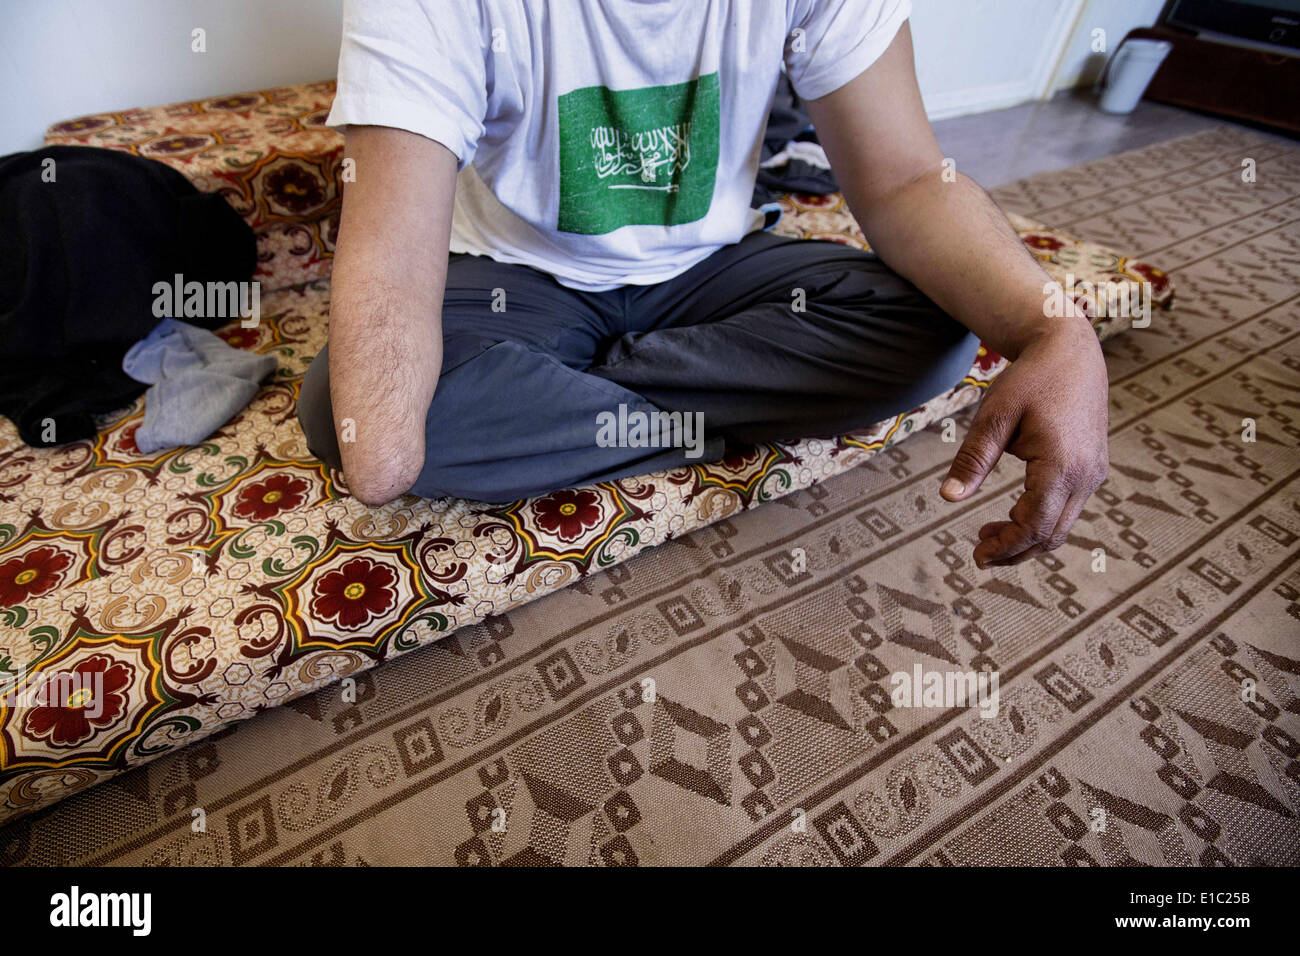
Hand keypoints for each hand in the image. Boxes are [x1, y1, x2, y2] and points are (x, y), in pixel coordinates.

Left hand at [940, 318, 1108, 567]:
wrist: (1072, 352)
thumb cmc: (1030, 380)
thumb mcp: (994, 416)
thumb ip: (973, 459)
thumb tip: (948, 497)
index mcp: (1062, 466)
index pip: (1034, 526)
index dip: (1005, 547)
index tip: (977, 556)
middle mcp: (1086, 476)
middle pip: (1051, 535)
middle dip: (1015, 551)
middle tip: (979, 552)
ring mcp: (1094, 474)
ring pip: (1062, 526)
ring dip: (1027, 538)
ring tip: (989, 534)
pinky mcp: (1093, 468)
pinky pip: (1069, 509)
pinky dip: (1042, 520)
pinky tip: (1013, 513)